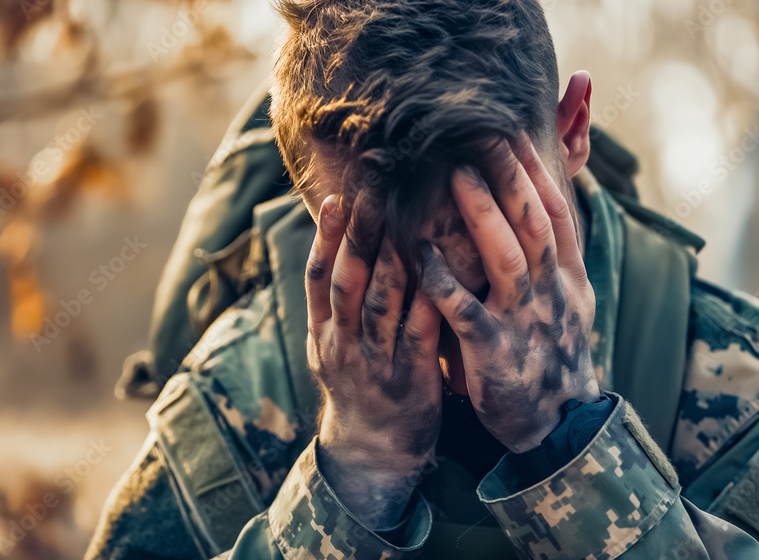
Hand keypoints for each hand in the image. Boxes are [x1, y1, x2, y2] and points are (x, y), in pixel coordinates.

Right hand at [306, 190, 442, 528]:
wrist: (373, 452)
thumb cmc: (360, 386)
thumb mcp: (333, 348)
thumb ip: (335, 306)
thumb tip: (338, 247)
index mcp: (322, 333)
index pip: (318, 278)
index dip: (323, 237)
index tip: (334, 198)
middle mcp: (342, 344)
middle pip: (347, 282)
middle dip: (358, 236)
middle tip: (372, 192)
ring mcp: (374, 362)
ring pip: (380, 303)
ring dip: (392, 259)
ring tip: (405, 219)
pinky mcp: (410, 379)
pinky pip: (419, 333)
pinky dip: (427, 299)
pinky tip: (440, 270)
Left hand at [421, 134, 599, 452]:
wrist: (560, 423)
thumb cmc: (554, 352)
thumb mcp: (572, 299)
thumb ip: (558, 252)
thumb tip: (552, 200)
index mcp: (566, 277)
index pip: (555, 212)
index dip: (535, 170)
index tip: (510, 130)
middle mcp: (550, 291)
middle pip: (533, 223)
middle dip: (510, 176)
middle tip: (482, 133)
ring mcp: (524, 321)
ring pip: (507, 258)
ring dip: (483, 215)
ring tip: (455, 174)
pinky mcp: (496, 353)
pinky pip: (468, 313)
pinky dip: (445, 282)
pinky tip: (421, 254)